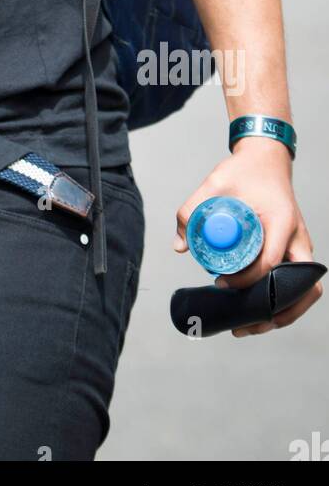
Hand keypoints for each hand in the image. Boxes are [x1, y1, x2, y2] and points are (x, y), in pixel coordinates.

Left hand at [173, 137, 321, 336]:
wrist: (266, 160)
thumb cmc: (243, 171)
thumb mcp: (213, 183)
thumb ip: (191, 210)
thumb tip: (179, 246)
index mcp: (282, 222)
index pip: (269, 262)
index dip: (246, 281)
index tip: (220, 283)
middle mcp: (299, 237)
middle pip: (300, 287)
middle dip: (273, 311)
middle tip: (242, 323)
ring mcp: (302, 245)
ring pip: (306, 290)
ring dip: (284, 313)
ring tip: (251, 326)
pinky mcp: (298, 250)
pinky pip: (301, 283)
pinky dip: (287, 302)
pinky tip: (262, 312)